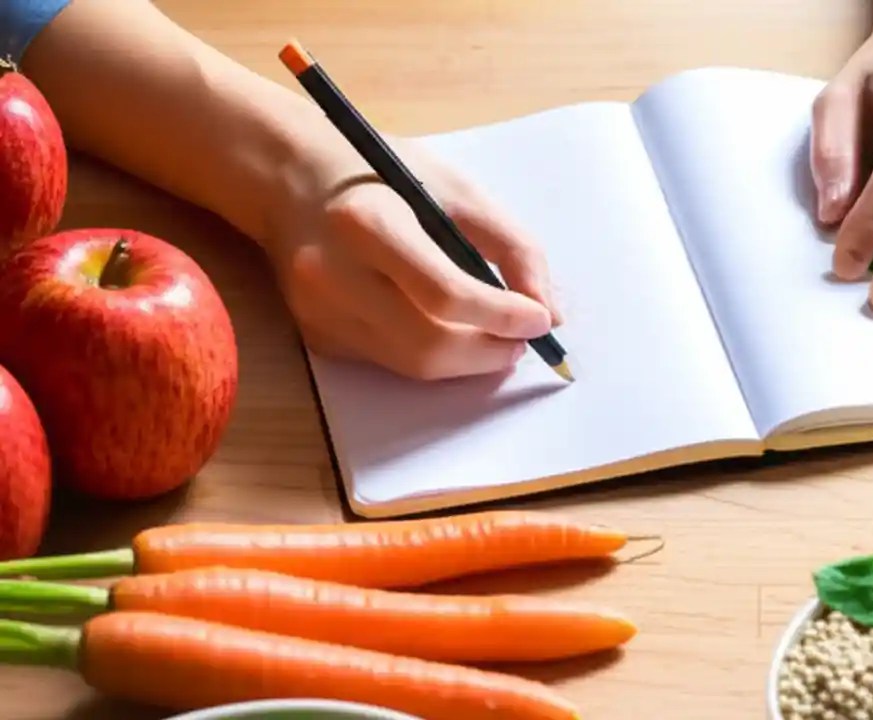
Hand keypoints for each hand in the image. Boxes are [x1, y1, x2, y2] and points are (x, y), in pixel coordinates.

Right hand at [263, 136, 560, 380]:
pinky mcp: (317, 335)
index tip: (541, 320)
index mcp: (367, 221)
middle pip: (428, 344)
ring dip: (469, 360)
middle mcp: (332, 274)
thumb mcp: (457, 188)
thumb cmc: (383, 175)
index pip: (444, 293)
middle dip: (491, 351)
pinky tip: (446, 327)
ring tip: (496, 337)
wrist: (291, 178)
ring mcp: (319, 312)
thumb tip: (549, 315)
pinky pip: (391, 362)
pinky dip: (432, 353)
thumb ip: (512, 247)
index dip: (502, 316)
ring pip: (413, 365)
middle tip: (524, 340)